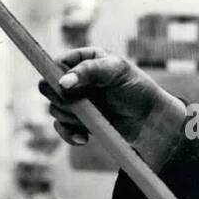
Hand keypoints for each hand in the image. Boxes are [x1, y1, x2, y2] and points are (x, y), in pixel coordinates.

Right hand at [38, 47, 167, 146]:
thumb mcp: (116, 71)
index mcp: (84, 59)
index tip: (66, 88)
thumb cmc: (137, 89)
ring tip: (94, 117)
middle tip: (80, 105)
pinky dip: (69, 134)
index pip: (55, 64)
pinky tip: (84, 138)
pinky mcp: (78, 120)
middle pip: (48, 88)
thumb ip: (89, 71)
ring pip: (54, 109)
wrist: (149, 119)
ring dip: (70, 117)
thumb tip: (63, 82)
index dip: (55, 76)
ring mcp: (76, 100)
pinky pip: (60, 127)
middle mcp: (76, 79)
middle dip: (62, 99)